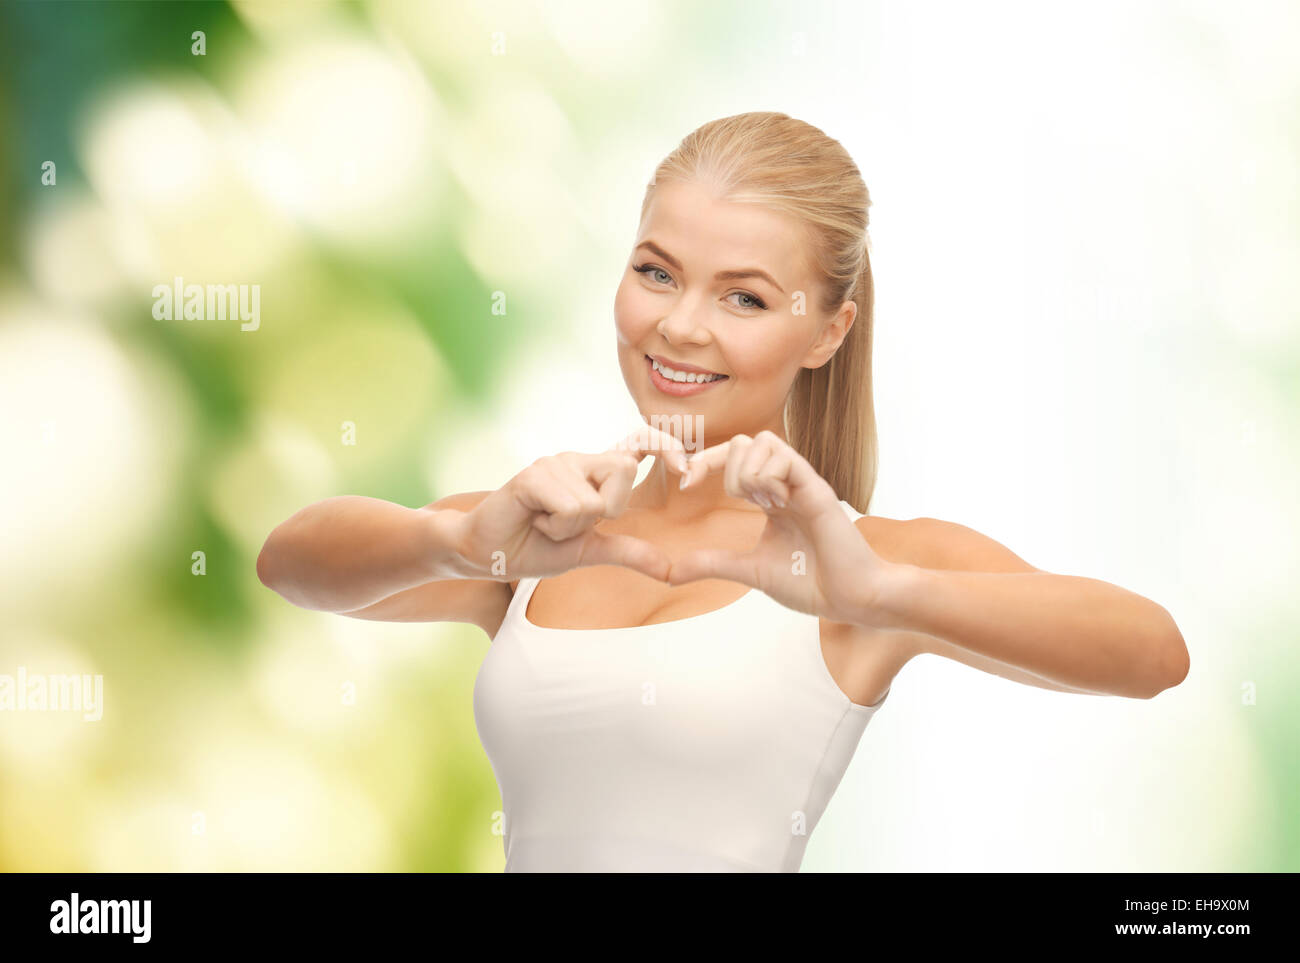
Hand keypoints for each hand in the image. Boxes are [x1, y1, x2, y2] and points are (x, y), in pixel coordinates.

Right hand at [452, 425, 689, 582]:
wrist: (486, 553)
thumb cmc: (534, 546)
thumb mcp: (589, 552)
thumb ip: (629, 552)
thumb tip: (670, 571)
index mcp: (594, 473)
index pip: (640, 442)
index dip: (667, 446)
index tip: (687, 472)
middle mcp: (578, 460)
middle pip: (624, 470)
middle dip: (607, 510)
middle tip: (571, 523)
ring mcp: (555, 463)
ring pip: (594, 500)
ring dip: (571, 527)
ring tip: (545, 524)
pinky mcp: (534, 475)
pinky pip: (571, 506)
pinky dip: (556, 526)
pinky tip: (534, 521)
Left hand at [667, 430, 897, 623]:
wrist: (851, 598)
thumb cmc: (811, 584)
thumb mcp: (750, 571)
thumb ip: (713, 564)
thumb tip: (671, 573)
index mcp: (770, 497)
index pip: (734, 458)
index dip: (704, 462)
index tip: (686, 486)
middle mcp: (785, 484)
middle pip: (744, 440)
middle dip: (720, 462)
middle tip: (729, 496)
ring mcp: (802, 483)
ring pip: (763, 440)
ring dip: (748, 471)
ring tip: (762, 504)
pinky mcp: (817, 488)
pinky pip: (785, 457)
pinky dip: (769, 477)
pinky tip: (779, 505)